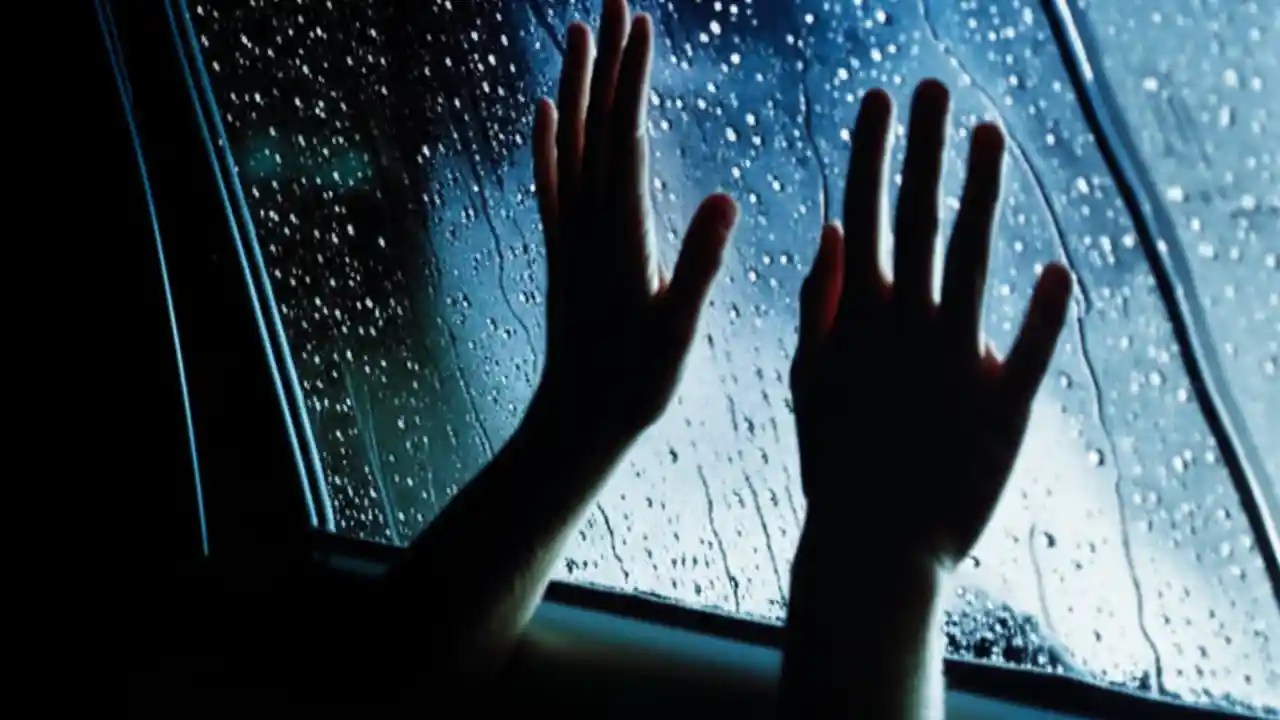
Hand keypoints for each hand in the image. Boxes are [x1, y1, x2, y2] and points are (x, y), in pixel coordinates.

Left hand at [530, 0, 736, 449]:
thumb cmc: (633, 385)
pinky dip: (544, 140)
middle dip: (605, 58)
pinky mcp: (560, 249)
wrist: (576, 420)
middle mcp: (587, 222)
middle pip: (594, 124)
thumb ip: (700, 265)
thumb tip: (728, 197)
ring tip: (578, 30)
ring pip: (568, 143)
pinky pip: (549, 181)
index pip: (625, 139)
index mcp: (621, 235)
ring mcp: (569, 233)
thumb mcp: (678, 331)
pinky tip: (541, 109)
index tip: (640, 22)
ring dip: (574, 84)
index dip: (632, 79)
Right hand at [790, 80, 1071, 568]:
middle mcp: (910, 326)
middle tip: (934, 86)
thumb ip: (818, 303)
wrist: (875, 545)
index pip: (866, 214)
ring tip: (991, 135)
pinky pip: (1034, 347)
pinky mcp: (1006, 405)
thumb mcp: (807, 379)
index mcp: (859, 318)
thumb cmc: (834, 464)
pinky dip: (1049, 308)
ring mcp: (960, 361)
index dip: (872, 152)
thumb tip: (834, 229)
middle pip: (921, 217)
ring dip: (984, 191)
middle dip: (925, 145)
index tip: (879, 98)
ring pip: (975, 258)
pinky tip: (1060, 268)